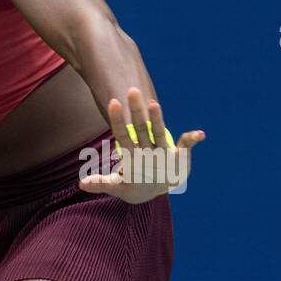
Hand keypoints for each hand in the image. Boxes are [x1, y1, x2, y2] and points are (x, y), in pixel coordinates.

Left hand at [78, 87, 204, 203]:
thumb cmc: (135, 186)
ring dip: (157, 118)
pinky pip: (186, 146)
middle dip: (136, 110)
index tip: (113, 102)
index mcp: (132, 154)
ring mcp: (162, 150)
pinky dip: (192, 139)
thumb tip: (81, 184)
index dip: (118, 120)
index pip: (122, 134)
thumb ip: (102, 183)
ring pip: (158, 131)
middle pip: (140, 127)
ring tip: (154, 104)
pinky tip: (199, 134)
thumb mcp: (119, 187)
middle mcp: (146, 147)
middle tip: (132, 89)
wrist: (156, 190)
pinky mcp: (178, 156)